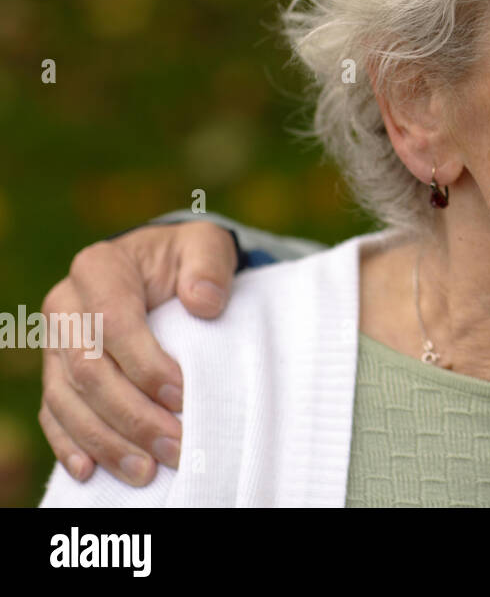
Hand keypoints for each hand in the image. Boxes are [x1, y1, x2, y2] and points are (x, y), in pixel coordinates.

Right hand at [39, 220, 238, 485]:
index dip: (144, 364)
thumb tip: (204, 302)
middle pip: (87, 371)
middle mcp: (65, 306)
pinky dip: (70, 445)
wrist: (161, 268)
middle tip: (175, 446)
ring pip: (66, 401)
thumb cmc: (185, 259)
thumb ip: (209, 266)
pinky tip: (92, 470)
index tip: (181, 396)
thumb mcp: (206, 247)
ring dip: (106, 441)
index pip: (112, 322)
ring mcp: (54, 343)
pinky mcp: (55, 373)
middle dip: (131, 415)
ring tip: (146, 470)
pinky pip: (52, 413)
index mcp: (98, 268)